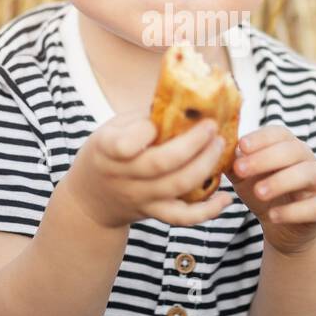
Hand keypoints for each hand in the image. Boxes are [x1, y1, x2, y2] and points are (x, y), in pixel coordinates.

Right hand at [66, 108, 234, 229]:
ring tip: (220, 146)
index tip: (158, 119)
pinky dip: (208, 211)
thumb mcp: (112, 129)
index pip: (125, 144)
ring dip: (205, 165)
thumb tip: (184, 98)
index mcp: (107, 150)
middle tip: (212, 126)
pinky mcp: (154, 213)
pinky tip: (225, 197)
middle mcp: (123, 176)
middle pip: (162, 163)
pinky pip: (183, 217)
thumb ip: (142, 118)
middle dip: (194, 142)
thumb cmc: (107, 153)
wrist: (90, 199)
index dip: (145, 131)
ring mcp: (140, 197)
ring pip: (178, 187)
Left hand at [226, 125, 315, 255]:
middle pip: (293, 150)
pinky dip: (292, 211)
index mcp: (287, 146)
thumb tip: (214, 150)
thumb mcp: (244, 177)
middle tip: (241, 169)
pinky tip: (272, 215)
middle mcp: (306, 160)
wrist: (283, 227)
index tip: (241, 146)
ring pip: (307, 174)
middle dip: (266, 158)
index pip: (279, 133)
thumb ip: (232, 163)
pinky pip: (313, 206)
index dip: (261, 138)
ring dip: (282, 181)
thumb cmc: (263, 191)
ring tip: (258, 192)